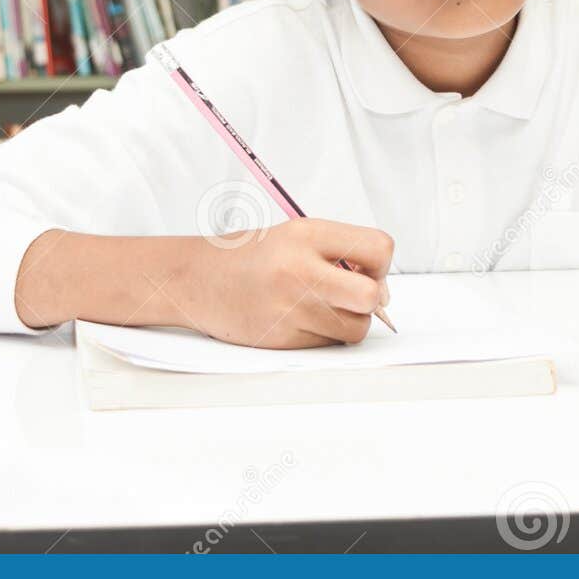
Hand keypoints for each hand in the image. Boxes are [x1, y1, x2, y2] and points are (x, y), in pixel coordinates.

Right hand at [185, 219, 393, 348]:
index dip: (380, 264)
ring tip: (322, 306)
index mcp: (306, 234)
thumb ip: (339, 253)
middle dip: (372, 300)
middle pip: (371, 296)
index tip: (367, 269)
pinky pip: (328, 344)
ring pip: (355, 328)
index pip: (378, 249)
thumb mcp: (295, 236)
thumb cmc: (250, 257)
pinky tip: (299, 318)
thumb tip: (383, 291)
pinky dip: (324, 335)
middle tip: (354, 295)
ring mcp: (290, 308)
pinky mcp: (282, 339)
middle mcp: (299, 270)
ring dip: (348, 321)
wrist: (196, 280)